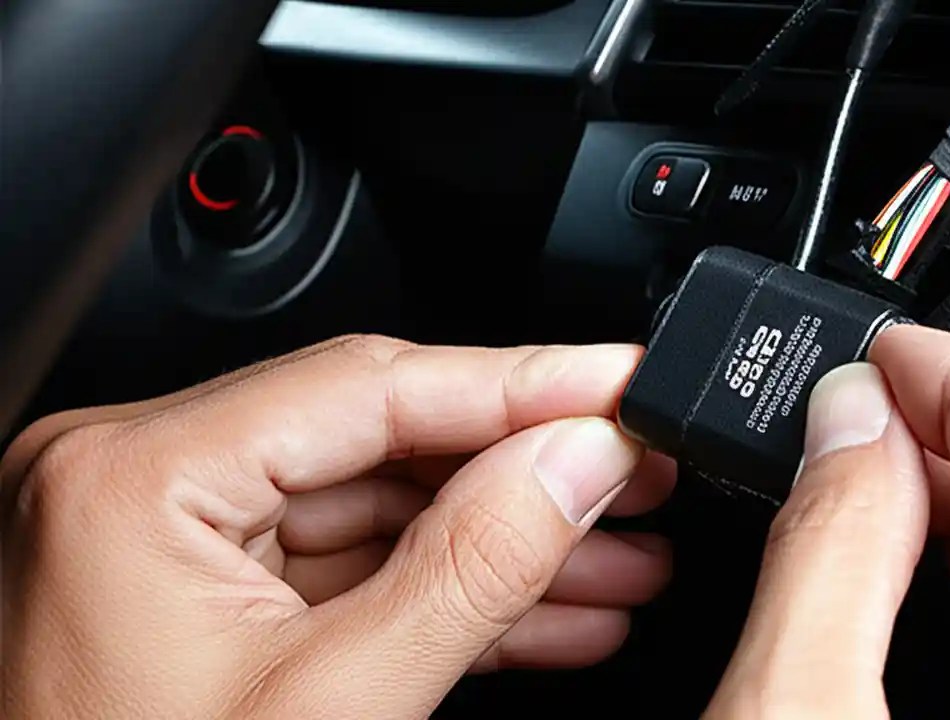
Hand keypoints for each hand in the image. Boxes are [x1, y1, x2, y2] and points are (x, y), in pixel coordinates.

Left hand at [1, 336, 675, 718]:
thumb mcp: (335, 707)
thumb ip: (470, 568)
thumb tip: (576, 463)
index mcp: (135, 480)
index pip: (371, 386)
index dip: (522, 383)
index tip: (618, 383)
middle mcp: (135, 484)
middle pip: (380, 438)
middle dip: (526, 468)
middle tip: (636, 468)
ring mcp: (164, 539)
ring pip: (378, 507)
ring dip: (505, 537)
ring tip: (619, 553)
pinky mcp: (200, 594)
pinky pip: (347, 566)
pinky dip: (447, 588)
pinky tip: (548, 607)